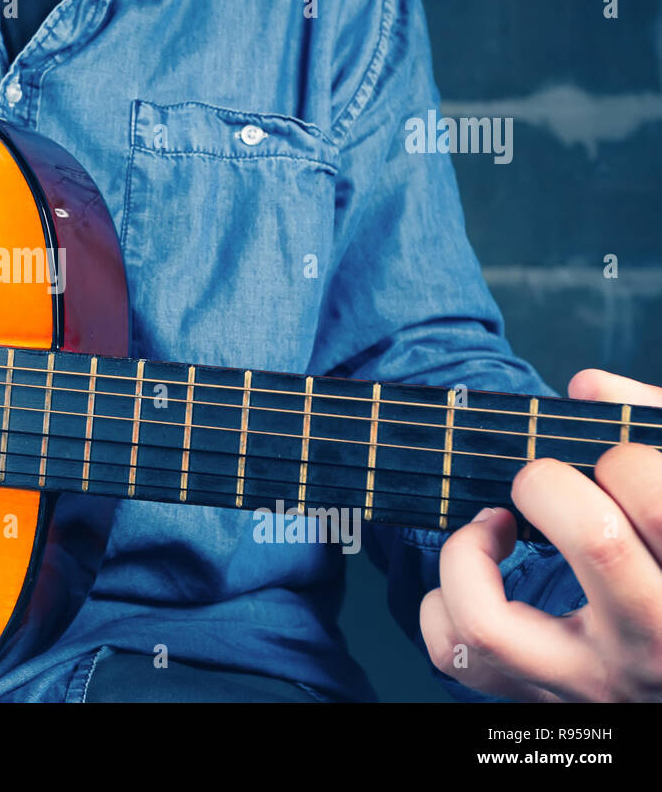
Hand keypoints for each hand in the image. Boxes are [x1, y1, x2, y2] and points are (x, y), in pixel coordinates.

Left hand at [420, 369, 661, 700]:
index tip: (614, 460)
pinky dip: (443, 604)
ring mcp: (588, 682)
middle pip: (597, 538)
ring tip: (496, 523)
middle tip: (544, 479)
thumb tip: (587, 387)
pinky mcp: (538, 695)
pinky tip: (479, 568)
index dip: (624, 457)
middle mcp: (653, 647)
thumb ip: (653, 424)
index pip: (659, 504)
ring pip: (489, 624)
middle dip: (553, 481)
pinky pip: (456, 656)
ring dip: (470, 553)